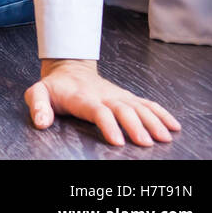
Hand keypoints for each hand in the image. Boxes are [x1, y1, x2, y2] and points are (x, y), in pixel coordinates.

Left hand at [25, 59, 180, 145]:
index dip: (108, 124)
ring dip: (153, 122)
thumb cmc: (55, 87)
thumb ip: (37, 105)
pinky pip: (147, 104)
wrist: (69, 68)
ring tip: (165, 138)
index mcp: (83, 98)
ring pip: (139, 107)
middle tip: (146, 143)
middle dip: (135, 126)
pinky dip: (162, 114)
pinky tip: (174, 126)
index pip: (98, 111)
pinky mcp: (127, 97)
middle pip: (123, 110)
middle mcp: (105, 96)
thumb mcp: (38, 92)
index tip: (117, 140)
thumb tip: (41, 123)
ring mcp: (118, 96)